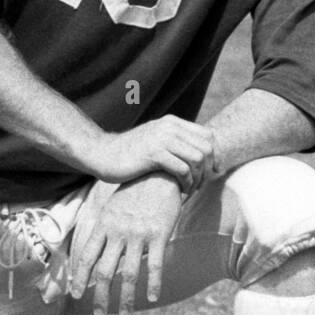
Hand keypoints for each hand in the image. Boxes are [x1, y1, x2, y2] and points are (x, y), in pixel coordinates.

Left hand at [68, 173, 182, 314]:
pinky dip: (153, 284)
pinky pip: (154, 265)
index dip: (80, 279)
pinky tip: (153, 298)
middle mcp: (117, 232)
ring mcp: (138, 234)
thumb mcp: (112, 207)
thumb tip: (96, 249)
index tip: (76, 295)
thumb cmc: (136, 191)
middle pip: (104, 272)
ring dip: (124, 299)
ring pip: (127, 274)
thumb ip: (105, 229)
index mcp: (103, 226)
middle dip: (100, 297)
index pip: (86, 258)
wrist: (159, 172)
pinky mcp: (159, 234)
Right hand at [85, 116, 212, 190]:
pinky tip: (182, 191)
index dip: (213, 155)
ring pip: (197, 158)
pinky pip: (182, 169)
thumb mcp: (156, 141)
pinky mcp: (153, 154)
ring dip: (198, 178)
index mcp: (172, 123)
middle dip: (208, 169)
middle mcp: (169, 127)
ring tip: (191, 189)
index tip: (210, 172)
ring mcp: (161, 139)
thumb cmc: (130, 154)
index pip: (208, 135)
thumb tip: (199, 155)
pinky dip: (187, 183)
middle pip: (206, 147)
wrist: (102, 154)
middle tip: (201, 185)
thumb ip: (175, 143)